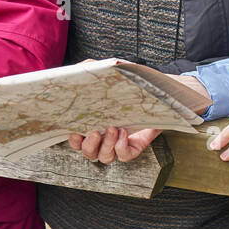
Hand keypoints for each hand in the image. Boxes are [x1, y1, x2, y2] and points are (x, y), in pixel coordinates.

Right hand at [66, 75, 210, 162]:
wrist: (155, 92)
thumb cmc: (127, 84)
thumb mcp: (107, 74)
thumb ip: (91, 70)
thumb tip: (78, 70)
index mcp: (93, 126)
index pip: (77, 141)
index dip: (74, 140)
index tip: (75, 131)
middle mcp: (103, 140)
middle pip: (89, 153)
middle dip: (90, 145)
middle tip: (96, 131)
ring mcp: (118, 145)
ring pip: (105, 157)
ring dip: (106, 145)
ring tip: (114, 128)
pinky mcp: (133, 148)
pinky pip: (123, 156)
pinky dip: (121, 147)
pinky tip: (124, 133)